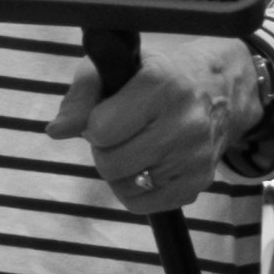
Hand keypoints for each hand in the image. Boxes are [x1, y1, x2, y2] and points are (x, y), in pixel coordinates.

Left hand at [53, 35, 273, 215]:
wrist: (216, 91)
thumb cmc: (153, 77)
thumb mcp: (115, 69)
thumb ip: (80, 95)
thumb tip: (56, 131)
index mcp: (161, 84)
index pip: (100, 129)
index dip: (95, 123)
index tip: (109, 112)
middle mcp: (185, 121)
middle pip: (110, 163)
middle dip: (106, 149)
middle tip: (123, 132)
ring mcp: (194, 157)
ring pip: (124, 186)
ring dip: (120, 170)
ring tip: (137, 145)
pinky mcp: (197, 184)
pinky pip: (142, 205)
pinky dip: (135, 190)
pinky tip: (149, 164)